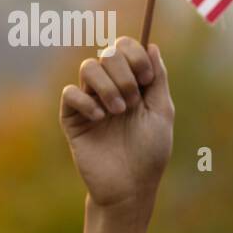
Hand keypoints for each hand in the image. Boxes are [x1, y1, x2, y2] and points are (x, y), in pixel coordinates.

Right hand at [60, 38, 174, 209]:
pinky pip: (70, 93)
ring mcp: (90, 101)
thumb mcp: (162, 112)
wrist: (131, 186)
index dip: (135, 55)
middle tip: (133, 102)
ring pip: (88, 67)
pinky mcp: (72, 118)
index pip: (125, 48)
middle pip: (108, 53)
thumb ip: (158, 78)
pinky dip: (86, 102)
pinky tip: (100, 119)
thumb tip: (151, 45)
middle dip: (124, 74)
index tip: (146, 79)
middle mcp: (110, 88)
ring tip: (119, 111)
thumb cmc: (150, 152)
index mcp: (133, 84)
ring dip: (107, 86)